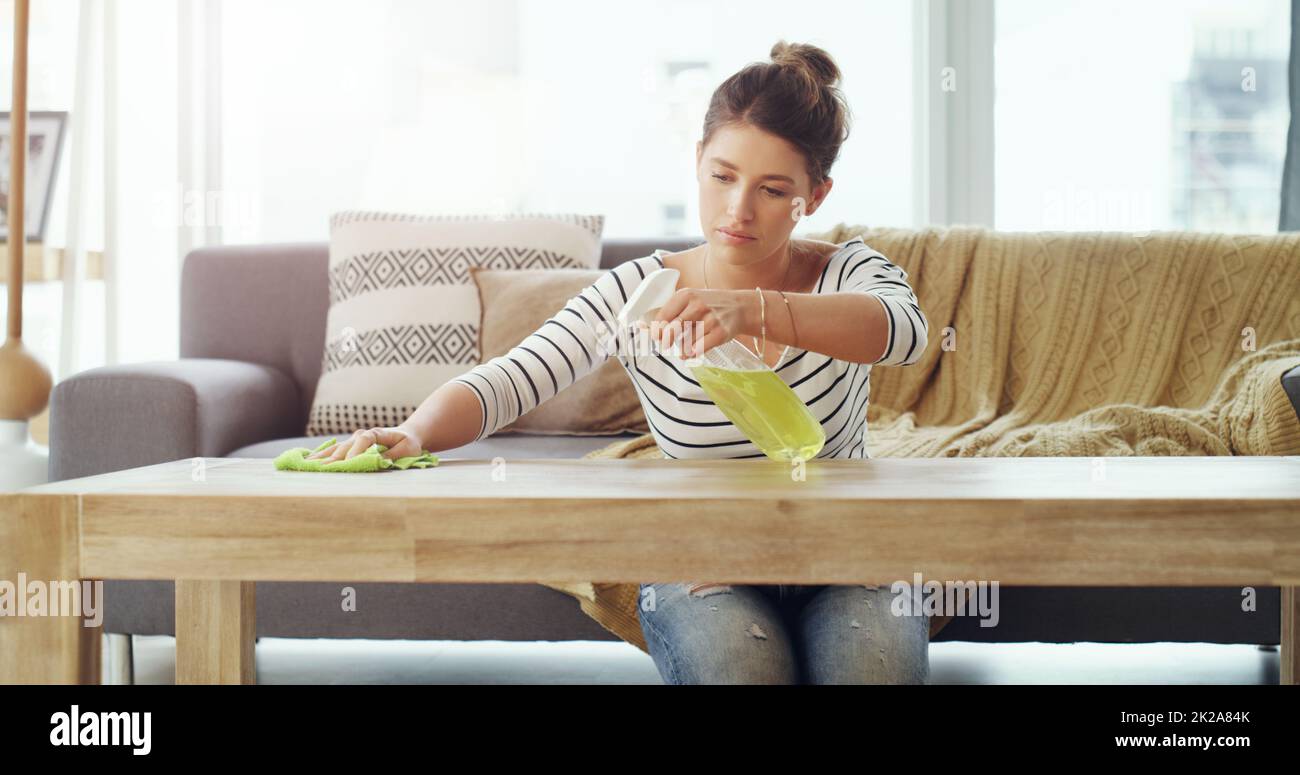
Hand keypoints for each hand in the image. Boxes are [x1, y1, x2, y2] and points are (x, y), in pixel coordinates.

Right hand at [305, 425, 424, 461]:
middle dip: (332, 459)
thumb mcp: (408, 449)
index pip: (364, 440)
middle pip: (344, 447)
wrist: (406, 436)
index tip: (350, 463)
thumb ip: (394, 455)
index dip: (357, 451)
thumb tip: (378, 461)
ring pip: (333, 450)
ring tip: (304, 465)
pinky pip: (331, 452)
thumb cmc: (408, 444)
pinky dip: (320, 457)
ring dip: (320, 458)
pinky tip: (307, 462)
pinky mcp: (348, 448)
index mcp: (375, 434)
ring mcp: (352, 441)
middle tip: (319, 470)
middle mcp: (360, 436)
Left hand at [646, 288, 753, 356]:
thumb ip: (670, 312)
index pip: (663, 316)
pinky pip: (699, 349)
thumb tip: (642, 327)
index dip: (656, 329)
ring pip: (685, 342)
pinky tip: (692, 352)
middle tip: (667, 343)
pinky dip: (693, 353)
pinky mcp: (720, 333)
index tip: (656, 335)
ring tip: (686, 346)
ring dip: (682, 348)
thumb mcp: (690, 300)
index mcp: (686, 295)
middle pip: (672, 330)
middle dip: (667, 340)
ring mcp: (710, 319)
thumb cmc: (709, 305)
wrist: (740, 307)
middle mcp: (698, 305)